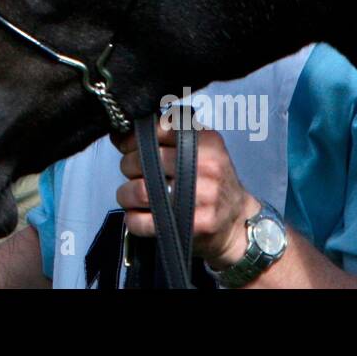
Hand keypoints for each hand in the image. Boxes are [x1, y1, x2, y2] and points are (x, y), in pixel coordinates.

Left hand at [112, 119, 260, 269]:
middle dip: (128, 167)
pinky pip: (142, 221)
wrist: (237, 223)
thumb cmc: (213, 182)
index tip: (129, 148)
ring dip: (126, 194)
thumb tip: (119, 134)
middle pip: (142, 161)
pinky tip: (140, 216)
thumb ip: (168, 135)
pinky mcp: (192, 225)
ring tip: (132, 196)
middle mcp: (205, 167)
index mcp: (207, 142)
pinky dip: (133, 219)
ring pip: (139, 191)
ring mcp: (200, 197)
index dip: (134, 140)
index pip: (157, 130)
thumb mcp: (203, 148)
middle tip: (134, 174)